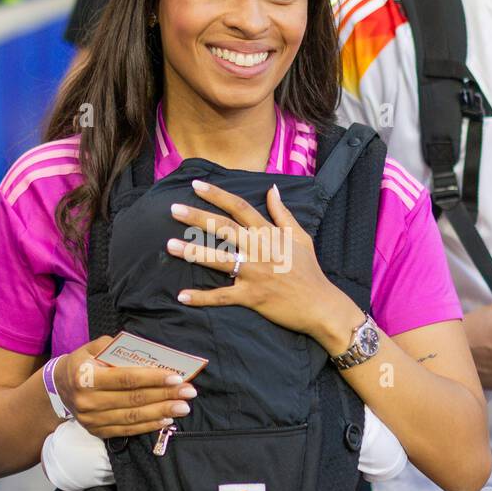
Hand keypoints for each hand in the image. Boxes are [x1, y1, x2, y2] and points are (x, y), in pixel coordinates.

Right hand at [53, 334, 195, 439]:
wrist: (60, 386)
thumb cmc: (84, 362)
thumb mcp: (94, 348)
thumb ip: (118, 348)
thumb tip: (151, 354)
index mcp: (85, 376)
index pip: (126, 378)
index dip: (153, 378)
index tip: (176, 377)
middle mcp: (87, 400)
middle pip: (133, 399)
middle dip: (165, 395)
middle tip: (189, 392)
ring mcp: (91, 419)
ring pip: (133, 417)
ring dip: (162, 412)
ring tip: (183, 407)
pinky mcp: (97, 431)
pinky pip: (127, 430)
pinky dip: (149, 426)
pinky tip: (166, 419)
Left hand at [165, 179, 352, 346]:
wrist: (321, 305)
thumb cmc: (310, 271)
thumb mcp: (300, 236)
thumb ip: (282, 213)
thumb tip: (272, 189)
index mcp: (269, 234)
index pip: (239, 207)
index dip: (217, 195)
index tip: (196, 185)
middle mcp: (259, 250)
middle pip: (224, 229)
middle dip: (197, 218)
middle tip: (173, 209)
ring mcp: (255, 274)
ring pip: (219, 260)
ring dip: (193, 253)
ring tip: (170, 246)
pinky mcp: (252, 297)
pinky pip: (222, 297)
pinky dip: (202, 298)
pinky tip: (182, 296)